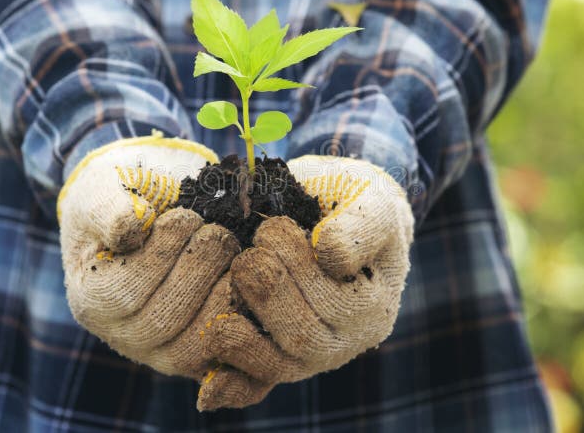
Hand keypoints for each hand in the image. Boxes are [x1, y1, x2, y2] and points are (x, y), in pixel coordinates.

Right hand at [57, 133, 242, 379]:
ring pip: (193, 343)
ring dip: (221, 291)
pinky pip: (220, 350)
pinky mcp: (198, 351)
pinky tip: (249, 280)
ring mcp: (160, 351)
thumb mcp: (107, 191)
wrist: (156, 207)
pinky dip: (240, 317)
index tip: (184, 218)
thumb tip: (131, 228)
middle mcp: (122, 334)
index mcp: (91, 298)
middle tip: (217, 233)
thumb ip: (111, 209)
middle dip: (197, 269)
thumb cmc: (128, 199)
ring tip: (232, 250)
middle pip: (161, 321)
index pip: (124, 292)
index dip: (161, 254)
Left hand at [197, 155, 413, 409]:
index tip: (274, 228)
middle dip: (267, 289)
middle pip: (304, 335)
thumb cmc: (351, 202)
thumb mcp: (370, 200)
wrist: (330, 211)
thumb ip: (360, 225)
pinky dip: (232, 383)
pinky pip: (257, 384)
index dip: (296, 267)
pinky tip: (209, 377)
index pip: (335, 301)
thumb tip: (330, 255)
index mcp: (375, 306)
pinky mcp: (278, 361)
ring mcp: (312, 356)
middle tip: (251, 249)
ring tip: (235, 274)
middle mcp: (348, 341)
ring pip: (277, 361)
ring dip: (245, 321)